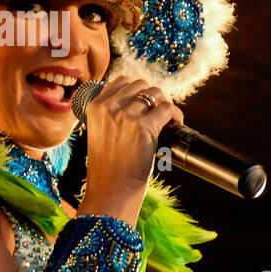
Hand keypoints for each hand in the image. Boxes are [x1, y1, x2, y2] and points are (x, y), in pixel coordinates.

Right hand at [76, 76, 182, 225]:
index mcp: (95, 106)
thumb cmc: (108, 167)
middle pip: (141, 84)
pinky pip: (168, 109)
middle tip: (157, 114)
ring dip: (164, 104)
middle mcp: (109, 107)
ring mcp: (126, 115)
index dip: (137, 91)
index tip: (144, 104)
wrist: (111, 190)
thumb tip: (139, 101)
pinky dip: (175, 116)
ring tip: (167, 120)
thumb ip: (111, 114)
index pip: (122, 81)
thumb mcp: (99, 132)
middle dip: (152, 97)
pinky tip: (174, 125)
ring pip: (156, 93)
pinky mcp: (144, 127)